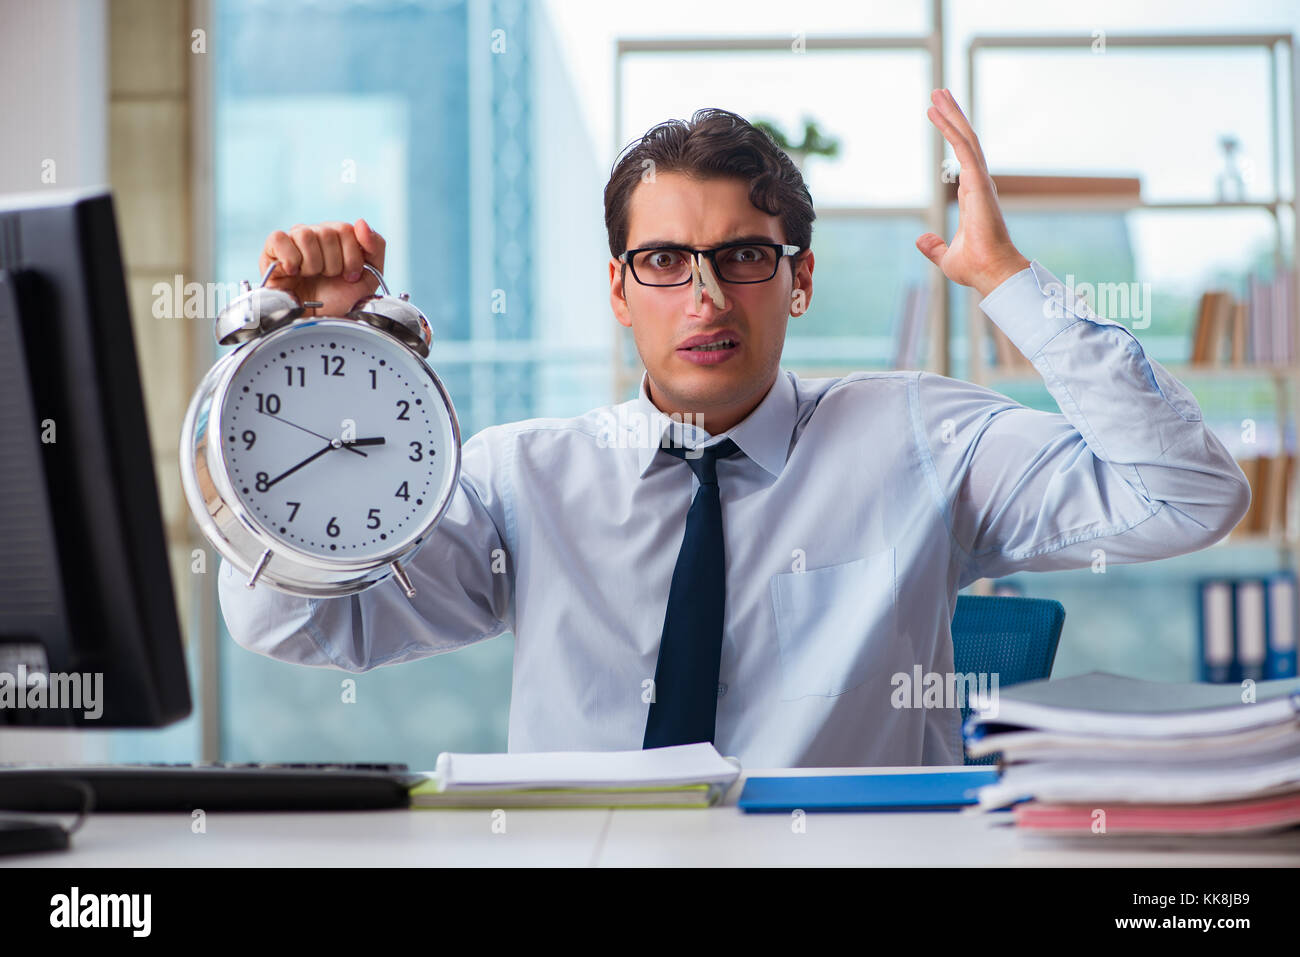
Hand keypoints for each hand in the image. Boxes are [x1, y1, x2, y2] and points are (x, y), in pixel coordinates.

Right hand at [259, 219, 386, 316]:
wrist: (319, 323)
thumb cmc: (340, 301)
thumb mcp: (370, 276)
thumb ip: (376, 246)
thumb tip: (361, 223)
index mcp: (338, 238)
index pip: (347, 229)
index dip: (351, 257)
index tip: (349, 276)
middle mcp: (315, 235)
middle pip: (328, 232)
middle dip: (333, 264)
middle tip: (328, 279)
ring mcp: (293, 241)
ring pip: (306, 234)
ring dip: (314, 264)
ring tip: (311, 277)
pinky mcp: (271, 251)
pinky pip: (279, 238)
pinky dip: (289, 258)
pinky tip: (294, 272)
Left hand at [916, 89, 1028, 297]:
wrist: (991, 272)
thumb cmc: (976, 267)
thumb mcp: (946, 257)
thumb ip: (934, 246)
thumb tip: (921, 240)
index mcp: (974, 195)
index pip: (963, 156)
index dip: (953, 135)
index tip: (942, 117)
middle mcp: (979, 182)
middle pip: (965, 140)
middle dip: (953, 115)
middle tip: (940, 94)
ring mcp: (980, 180)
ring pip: (965, 138)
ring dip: (951, 114)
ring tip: (937, 93)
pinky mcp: (978, 182)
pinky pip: (963, 148)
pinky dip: (950, 128)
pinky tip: (936, 112)